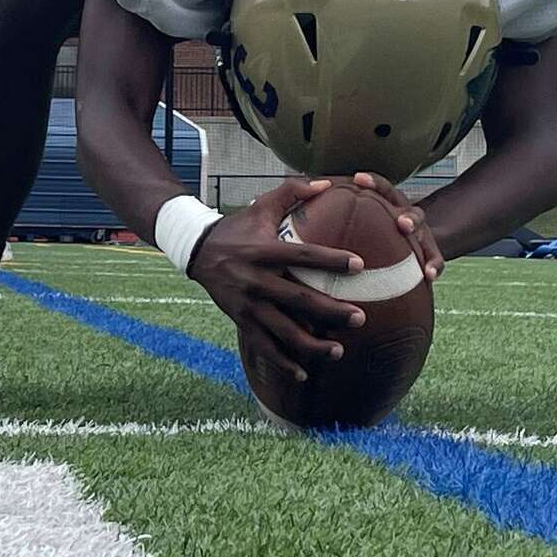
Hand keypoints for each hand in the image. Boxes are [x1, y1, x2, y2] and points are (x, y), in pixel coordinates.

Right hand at [188, 178, 366, 383]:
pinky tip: (304, 374)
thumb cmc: (236, 228)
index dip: (332, 260)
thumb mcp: (260, 206)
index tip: (360, 265)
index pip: (304, 256)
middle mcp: (256, 280)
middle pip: (299, 301)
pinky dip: (284, 363)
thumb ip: (291, 192)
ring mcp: (247, 305)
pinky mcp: (241, 320)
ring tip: (339, 350)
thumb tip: (326, 182)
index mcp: (264, 251)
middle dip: (331, 312)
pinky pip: (264, 347)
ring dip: (312, 345)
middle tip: (360, 318)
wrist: (197, 251)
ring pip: (283, 331)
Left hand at [347, 172, 444, 280]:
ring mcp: (420, 232)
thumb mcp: (359, 224)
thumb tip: (302, 217)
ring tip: (412, 237)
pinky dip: (436, 265)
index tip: (357, 179)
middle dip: (401, 209)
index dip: (370, 182)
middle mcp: (404, 213)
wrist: (412, 242)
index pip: (380, 187)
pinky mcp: (431, 251)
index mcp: (386, 204)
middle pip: (406, 206)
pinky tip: (431, 276)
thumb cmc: (374, 234)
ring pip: (424, 228)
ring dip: (418, 230)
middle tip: (400, 222)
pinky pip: (436, 258)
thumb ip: (337, 220)